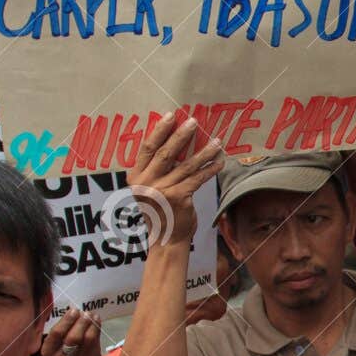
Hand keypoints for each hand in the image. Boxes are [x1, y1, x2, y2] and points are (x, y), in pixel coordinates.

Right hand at [40, 309, 101, 355]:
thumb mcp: (51, 347)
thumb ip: (58, 332)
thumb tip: (73, 312)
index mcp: (49, 353)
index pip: (57, 334)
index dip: (67, 321)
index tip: (73, 310)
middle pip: (74, 337)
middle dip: (81, 322)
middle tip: (85, 312)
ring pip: (89, 339)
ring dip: (92, 324)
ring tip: (92, 314)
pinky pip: (96, 342)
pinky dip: (97, 330)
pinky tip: (96, 322)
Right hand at [128, 115, 223, 248]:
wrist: (166, 239)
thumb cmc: (161, 212)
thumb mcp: (150, 189)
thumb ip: (156, 170)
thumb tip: (175, 143)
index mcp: (135, 177)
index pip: (148, 148)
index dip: (159, 130)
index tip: (171, 116)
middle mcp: (146, 183)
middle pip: (166, 152)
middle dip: (182, 135)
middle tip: (194, 122)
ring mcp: (162, 190)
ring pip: (186, 165)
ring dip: (204, 151)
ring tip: (216, 141)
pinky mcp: (179, 197)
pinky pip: (197, 178)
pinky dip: (210, 169)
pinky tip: (219, 162)